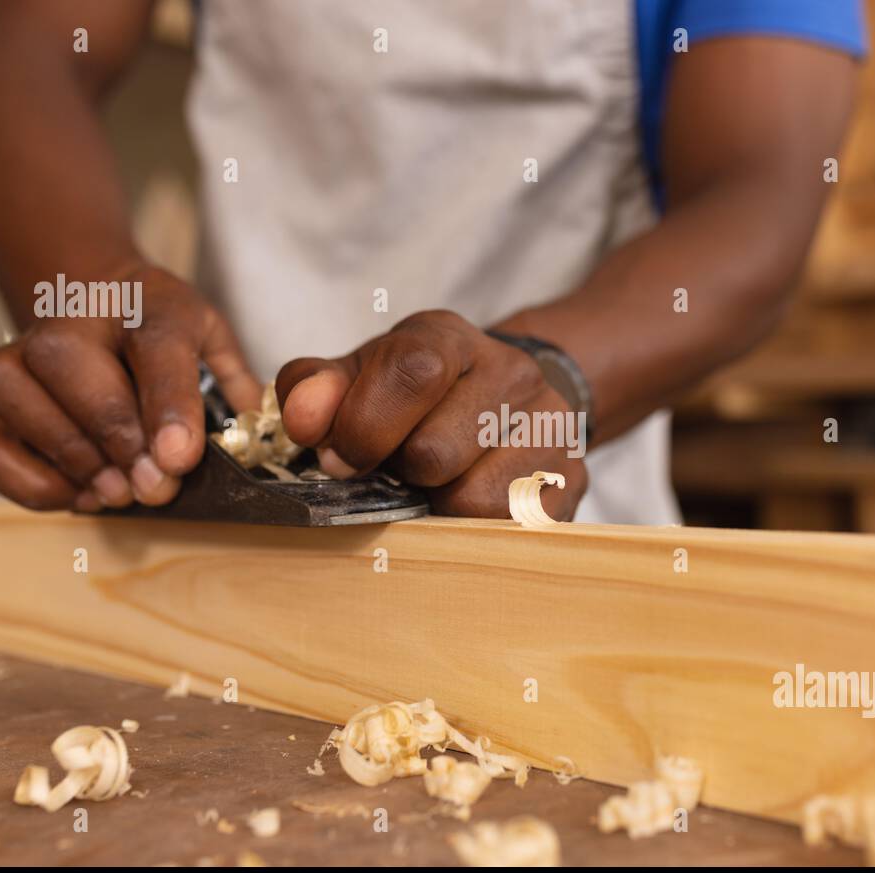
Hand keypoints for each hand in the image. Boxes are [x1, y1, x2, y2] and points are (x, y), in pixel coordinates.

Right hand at [0, 264, 261, 510]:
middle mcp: (69, 322)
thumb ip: (236, 383)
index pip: (157, 348)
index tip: (178, 460)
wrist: (88, 297)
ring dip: (79, 464)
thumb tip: (254, 439)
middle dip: (123, 447)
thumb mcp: (207, 336)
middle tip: (156, 488)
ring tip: (121, 490)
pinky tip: (81, 491)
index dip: (168, 409)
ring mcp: (17, 356)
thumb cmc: (155, 328)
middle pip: (81, 381)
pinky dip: (33, 484)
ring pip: (25, 410)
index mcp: (143, 303)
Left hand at [275, 311, 587, 518]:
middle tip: (396, 471)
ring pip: (470, 500)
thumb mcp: (359, 378)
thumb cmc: (416, 398)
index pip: (411, 370)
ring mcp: (551, 429)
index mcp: (450, 339)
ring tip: (433, 487)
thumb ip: (314, 390)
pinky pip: (505, 530)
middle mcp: (513, 374)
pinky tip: (463, 505)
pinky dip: (471, 530)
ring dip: (434, 508)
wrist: (506, 403)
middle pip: (434, 452)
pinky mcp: (572, 482)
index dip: (364, 425)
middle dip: (398, 476)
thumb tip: (302, 420)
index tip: (340, 457)